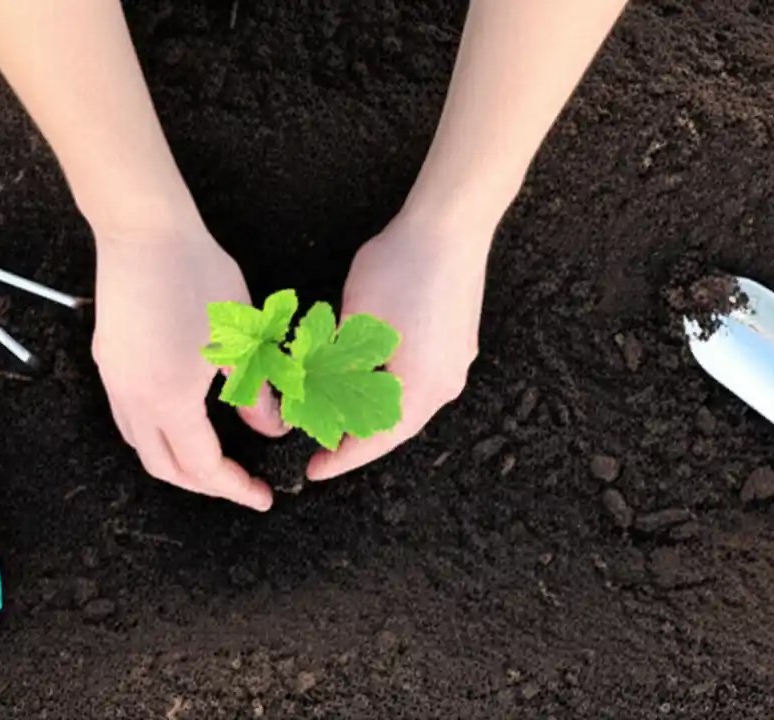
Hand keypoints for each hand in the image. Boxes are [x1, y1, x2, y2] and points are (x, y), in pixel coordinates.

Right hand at [91, 218, 286, 508]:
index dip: (235, 487)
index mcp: (170, 399)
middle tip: (241, 484)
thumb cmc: (196, 275)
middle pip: (165, 467)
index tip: (262, 496)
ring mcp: (115, 380)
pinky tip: (181, 423)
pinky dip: (157, 436)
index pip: (204, 466)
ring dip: (176, 463)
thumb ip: (256, 393)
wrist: (143, 231)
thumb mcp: (242, 339)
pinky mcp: (109, 361)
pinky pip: (129, 418)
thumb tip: (272, 428)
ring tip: (214, 461)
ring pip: (141, 445)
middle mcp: (134, 398)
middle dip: (205, 485)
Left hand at [306, 212, 491, 480]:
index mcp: (420, 387)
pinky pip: (423, 379)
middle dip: (357, 437)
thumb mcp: (354, 322)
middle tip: (322, 443)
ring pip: (410, 403)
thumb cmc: (402, 268)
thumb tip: (314, 395)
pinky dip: (393, 386)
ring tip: (340, 412)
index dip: (341, 458)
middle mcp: (445, 384)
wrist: (451, 226)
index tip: (314, 470)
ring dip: (374, 410)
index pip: (375, 440)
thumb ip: (336, 366)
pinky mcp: (459, 342)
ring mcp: (457, 362)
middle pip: (396, 427)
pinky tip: (371, 376)